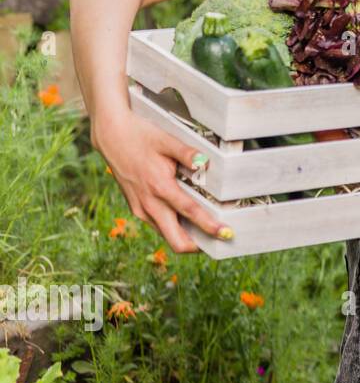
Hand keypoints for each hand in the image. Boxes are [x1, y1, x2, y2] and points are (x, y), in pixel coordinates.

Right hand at [91, 111, 232, 252]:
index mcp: (159, 187)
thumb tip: (205, 162)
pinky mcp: (136, 209)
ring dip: (187, 238)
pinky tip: (188, 221)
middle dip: (199, 246)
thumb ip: (187, 153)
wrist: (111, 137)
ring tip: (209, 233)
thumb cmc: (140, 136)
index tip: (226, 234)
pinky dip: (175, 228)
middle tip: (220, 241)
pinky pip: (158, 226)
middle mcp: (149, 204)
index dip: (209, 226)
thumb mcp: (166, 141)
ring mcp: (140, 209)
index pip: (189, 212)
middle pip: (175, 240)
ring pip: (167, 235)